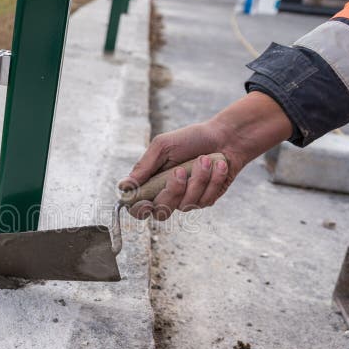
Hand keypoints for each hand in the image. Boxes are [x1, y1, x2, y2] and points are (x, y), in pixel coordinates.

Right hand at [118, 92, 292, 219]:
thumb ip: (144, 166)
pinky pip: (205, 200)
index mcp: (152, 181)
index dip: (139, 210)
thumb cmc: (192, 139)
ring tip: (205, 160)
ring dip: (198, 179)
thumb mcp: (163, 146)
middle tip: (180, 170)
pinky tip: (217, 165)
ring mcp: (186, 199)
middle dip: (173, 190)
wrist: (225, 137)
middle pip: (161, 211)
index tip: (146, 204)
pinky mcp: (205, 200)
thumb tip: (123, 186)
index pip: (138, 207)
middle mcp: (167, 194)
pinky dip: (213, 180)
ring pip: (186, 205)